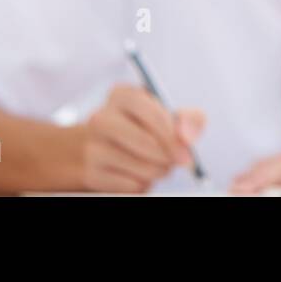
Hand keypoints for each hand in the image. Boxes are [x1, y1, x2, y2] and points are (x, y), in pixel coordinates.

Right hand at [78, 84, 205, 192]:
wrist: (104, 147)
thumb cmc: (144, 127)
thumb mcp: (168, 115)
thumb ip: (189, 120)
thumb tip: (187, 136)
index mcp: (123, 95)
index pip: (155, 116)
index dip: (175, 137)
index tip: (186, 151)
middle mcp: (102, 117)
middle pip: (148, 144)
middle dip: (168, 157)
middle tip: (174, 160)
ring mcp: (92, 145)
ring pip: (142, 168)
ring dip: (158, 171)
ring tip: (156, 164)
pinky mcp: (90, 172)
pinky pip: (130, 186)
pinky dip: (142, 184)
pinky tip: (138, 173)